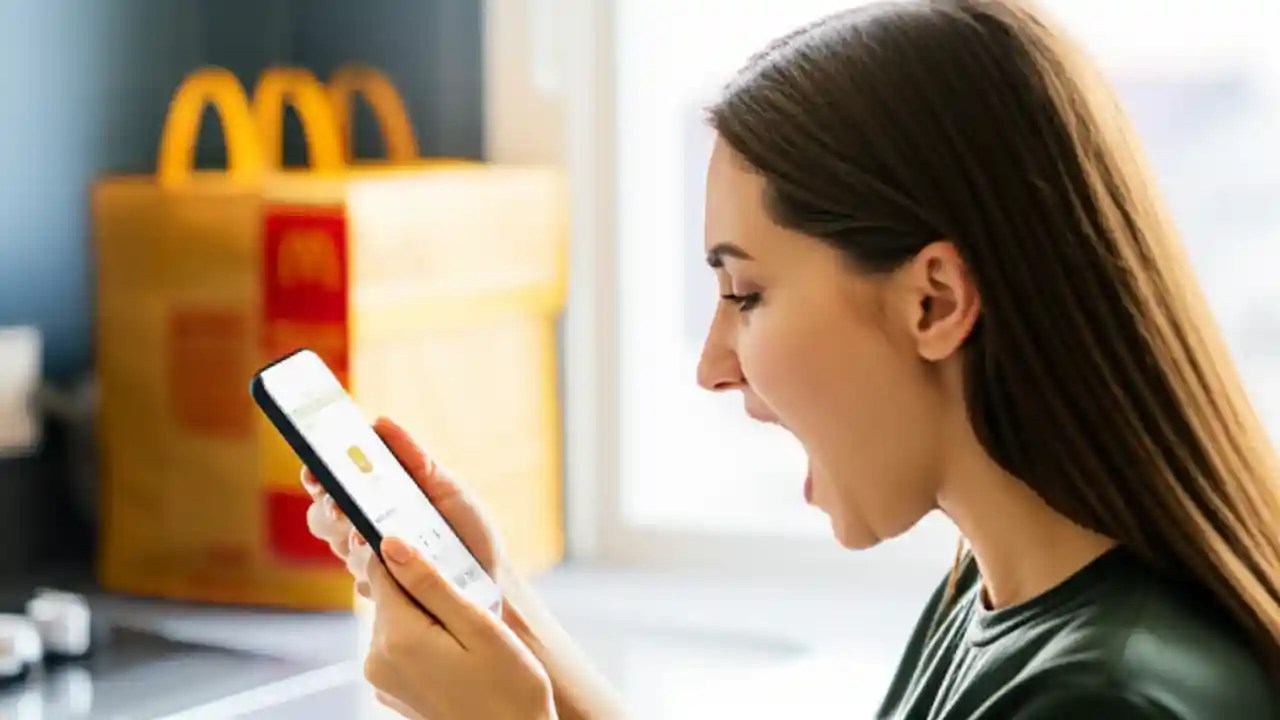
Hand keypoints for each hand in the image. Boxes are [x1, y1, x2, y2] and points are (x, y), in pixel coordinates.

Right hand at [301, 417, 507, 598]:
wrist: (493, 580)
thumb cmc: (469, 530)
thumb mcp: (446, 487)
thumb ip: (414, 458)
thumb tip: (380, 422)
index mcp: (377, 497)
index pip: (332, 483)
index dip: (317, 476)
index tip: (316, 471)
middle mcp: (366, 527)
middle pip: (323, 517)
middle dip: (327, 509)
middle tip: (339, 507)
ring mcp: (372, 561)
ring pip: (339, 548)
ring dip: (350, 540)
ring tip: (368, 537)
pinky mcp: (382, 592)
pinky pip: (364, 582)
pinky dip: (373, 572)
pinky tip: (389, 569)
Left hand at [362, 536, 555, 719]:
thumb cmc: (508, 689)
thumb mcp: (477, 626)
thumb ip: (429, 583)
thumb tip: (390, 543)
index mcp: (396, 638)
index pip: (383, 570)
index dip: (411, 557)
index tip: (445, 566)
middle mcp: (376, 660)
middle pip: (391, 596)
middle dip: (425, 590)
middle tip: (470, 607)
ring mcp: (382, 681)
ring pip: (398, 620)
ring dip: (428, 616)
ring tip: (468, 637)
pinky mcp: (393, 692)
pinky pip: (401, 647)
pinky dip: (426, 640)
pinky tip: (458, 656)